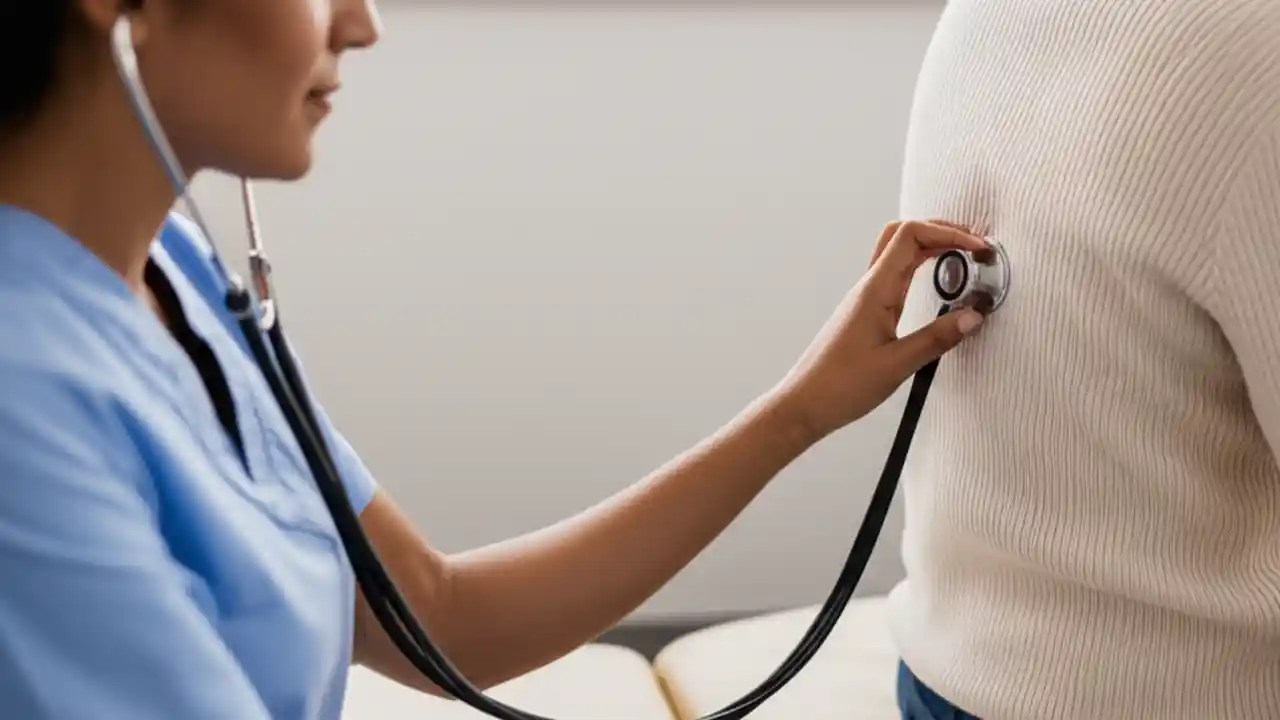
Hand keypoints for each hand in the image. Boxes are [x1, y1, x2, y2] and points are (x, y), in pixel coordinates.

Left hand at [770, 220, 988, 444]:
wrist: (805, 403)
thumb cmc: (840, 386)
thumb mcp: (897, 365)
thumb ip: (937, 339)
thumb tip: (973, 316)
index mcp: (874, 291)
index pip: (910, 236)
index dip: (947, 232)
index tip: (977, 247)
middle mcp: (868, 288)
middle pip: (904, 236)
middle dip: (941, 231)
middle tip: (974, 244)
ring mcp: (866, 299)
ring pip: (899, 255)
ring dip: (931, 248)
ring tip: (964, 258)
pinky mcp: (867, 313)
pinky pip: (895, 277)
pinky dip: (920, 270)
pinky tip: (937, 285)